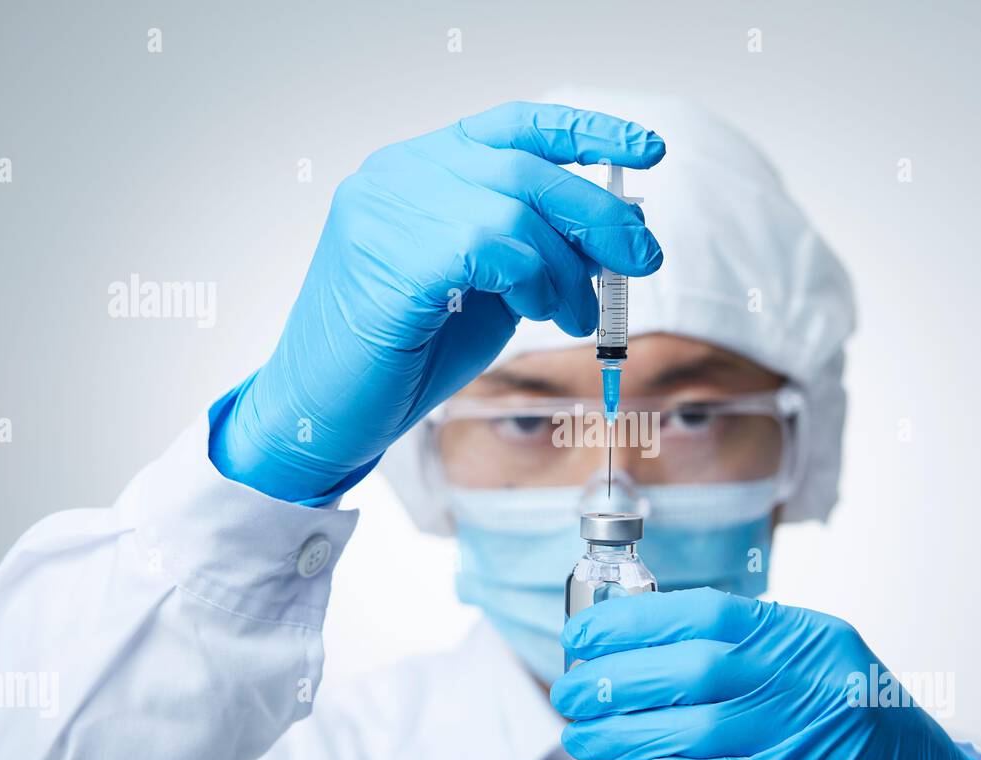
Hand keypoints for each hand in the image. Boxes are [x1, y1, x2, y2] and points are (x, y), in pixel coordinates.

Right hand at [210, 101, 664, 501]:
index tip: (648, 152)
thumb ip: (542, 250)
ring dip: (566, 269)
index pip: (513, 125)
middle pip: (525, 166)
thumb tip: (622, 231)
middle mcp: (398, 172)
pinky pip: (489, 247)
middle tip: (642, 260)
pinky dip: (531, 280)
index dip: (586, 131)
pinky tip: (536, 313)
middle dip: (598, 215)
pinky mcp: (388, 256)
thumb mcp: (494, 289)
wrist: (332, 413)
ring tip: (576, 318)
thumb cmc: (410, 351)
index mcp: (422, 168)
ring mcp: (385, 209)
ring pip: (513, 209)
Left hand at [551, 588, 980, 759]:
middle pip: (692, 666)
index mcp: (810, 636)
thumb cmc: (862, 733)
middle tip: (570, 690)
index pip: (708, 612)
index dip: (635, 620)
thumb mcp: (817, 670)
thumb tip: (648, 648)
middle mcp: (809, 677)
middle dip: (616, 677)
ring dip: (622, 732)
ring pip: (692, 724)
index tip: (585, 634)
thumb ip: (750, 655)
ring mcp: (804, 733)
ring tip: (581, 738)